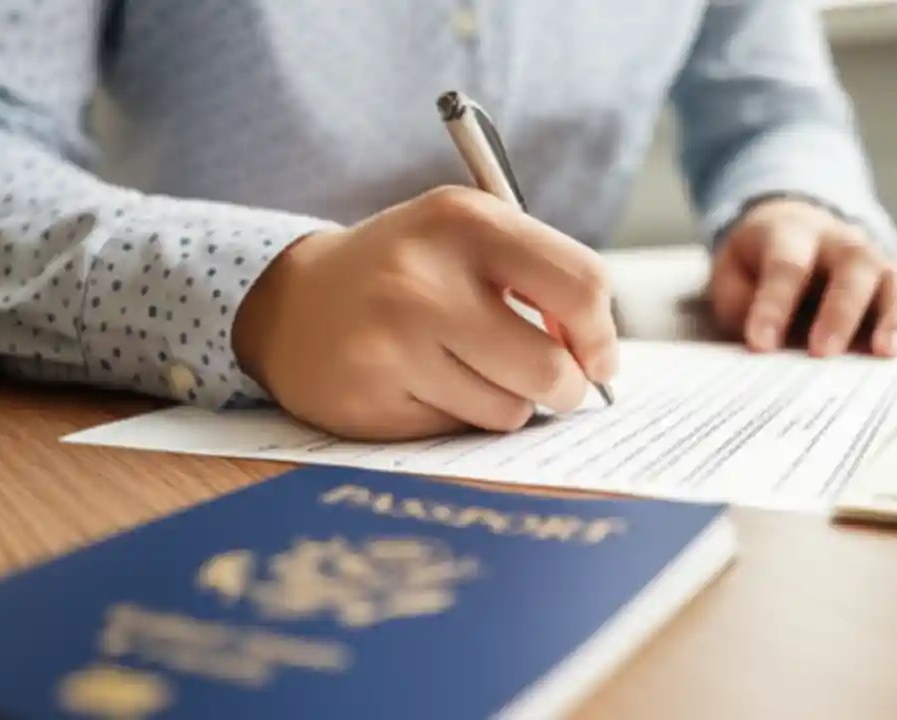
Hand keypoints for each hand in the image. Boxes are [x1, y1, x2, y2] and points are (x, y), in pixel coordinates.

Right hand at [233, 186, 617, 440]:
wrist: (295, 303)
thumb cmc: (411, 271)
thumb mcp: (470, 239)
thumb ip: (542, 279)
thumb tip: (599, 358)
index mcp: (465, 221)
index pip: (581, 286)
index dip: (601, 335)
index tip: (598, 357)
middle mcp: (424, 278)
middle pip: (551, 367)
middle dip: (567, 387)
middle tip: (555, 384)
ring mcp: (392, 341)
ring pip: (509, 410)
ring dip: (508, 403)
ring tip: (472, 373)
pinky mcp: (369, 397)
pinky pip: (458, 432)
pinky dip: (459, 418)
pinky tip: (425, 386)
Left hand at [707, 199, 896, 356]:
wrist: (791, 230)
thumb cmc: (758, 265)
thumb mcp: (732, 276)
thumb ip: (742, 306)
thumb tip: (764, 347)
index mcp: (794, 235)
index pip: (787, 265)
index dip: (773, 304)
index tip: (760, 344)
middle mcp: (843, 245)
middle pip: (854, 268)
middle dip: (840, 312)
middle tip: (825, 353)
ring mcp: (878, 264)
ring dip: (896, 318)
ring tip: (889, 355)